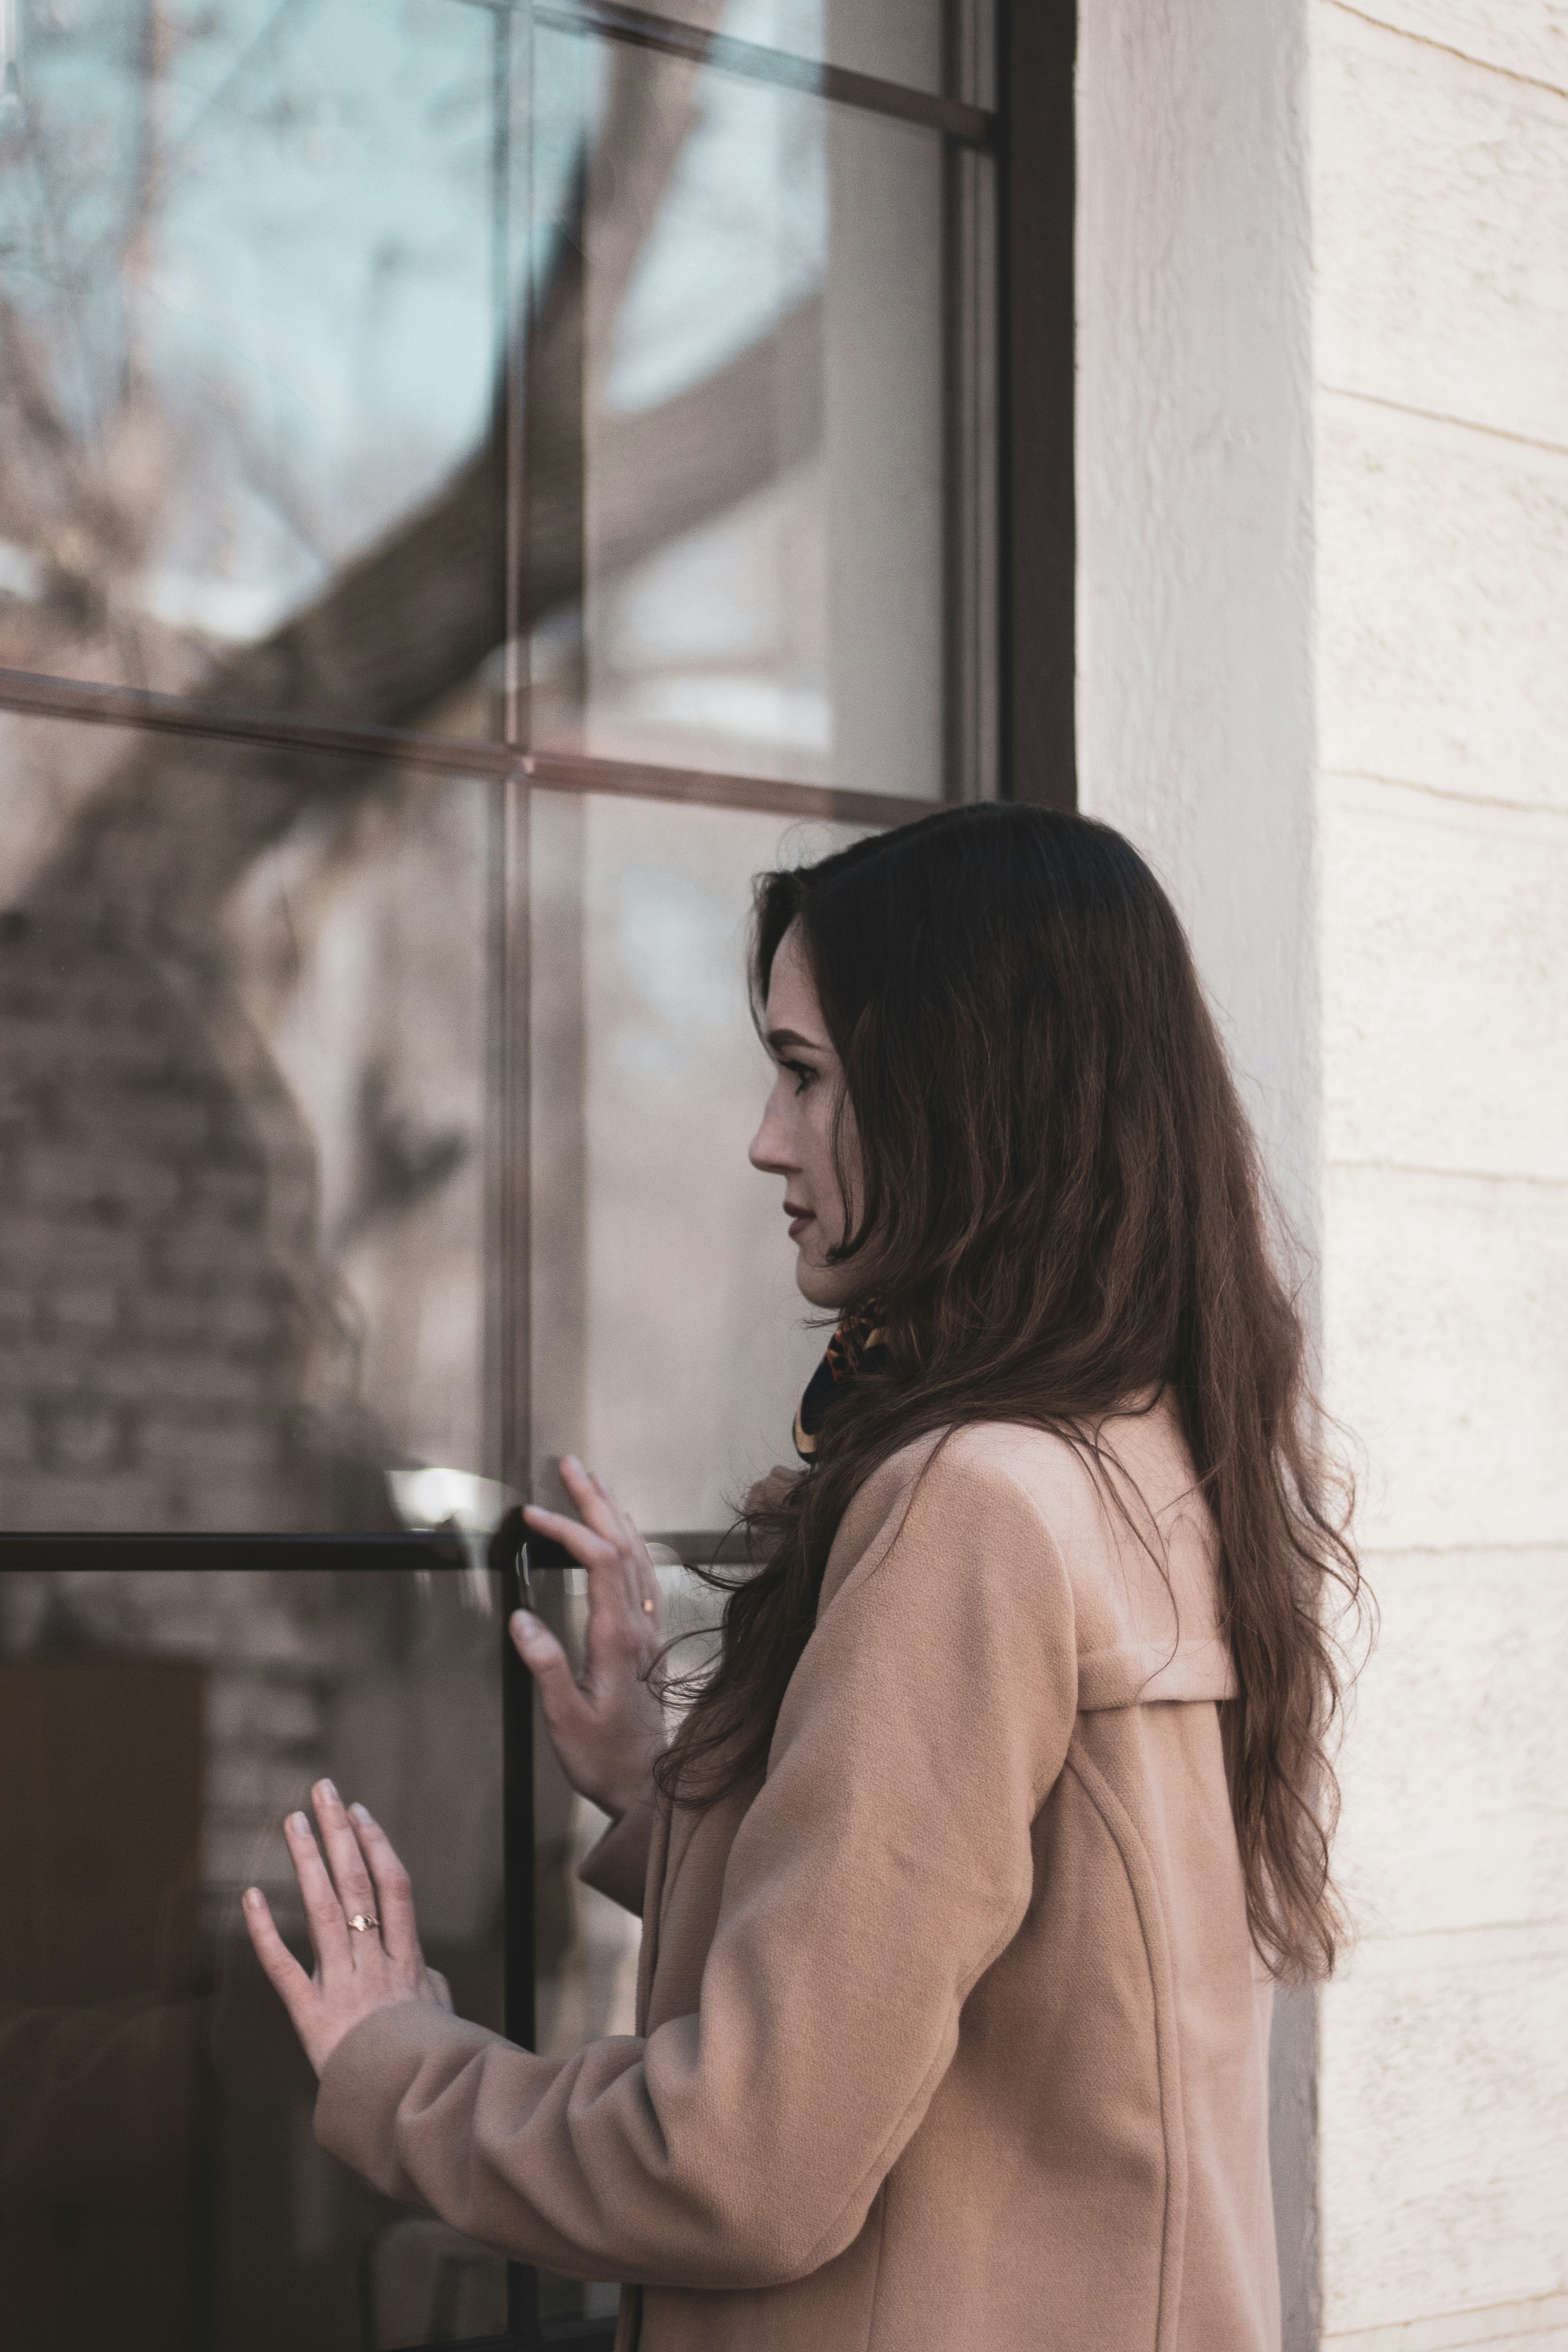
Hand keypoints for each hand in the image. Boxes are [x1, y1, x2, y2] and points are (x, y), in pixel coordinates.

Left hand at [243, 1781, 453, 2078]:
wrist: (409, 2108)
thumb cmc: (431, 2063)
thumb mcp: (440, 2018)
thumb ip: (429, 1987)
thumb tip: (426, 1972)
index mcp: (407, 1960)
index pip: (393, 1885)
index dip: (376, 1843)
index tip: (360, 1811)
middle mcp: (374, 1963)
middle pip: (357, 1883)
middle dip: (339, 1833)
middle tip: (323, 1791)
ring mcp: (341, 1986)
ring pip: (324, 1910)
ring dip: (307, 1860)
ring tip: (291, 1820)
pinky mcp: (309, 2016)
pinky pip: (283, 1967)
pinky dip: (264, 1930)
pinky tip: (249, 1895)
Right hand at [513, 1455, 666, 1820]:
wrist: (648, 1786)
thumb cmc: (605, 1758)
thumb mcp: (565, 1719)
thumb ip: (545, 1666)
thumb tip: (521, 1618)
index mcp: (617, 1638)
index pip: (598, 1563)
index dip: (568, 1530)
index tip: (533, 1515)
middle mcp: (639, 1626)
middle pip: (623, 1545)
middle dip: (595, 1500)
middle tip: (570, 1466)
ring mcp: (649, 1631)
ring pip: (638, 1555)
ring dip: (614, 1514)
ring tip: (591, 1484)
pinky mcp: (649, 1641)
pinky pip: (644, 1576)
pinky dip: (629, 1543)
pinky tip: (621, 1536)